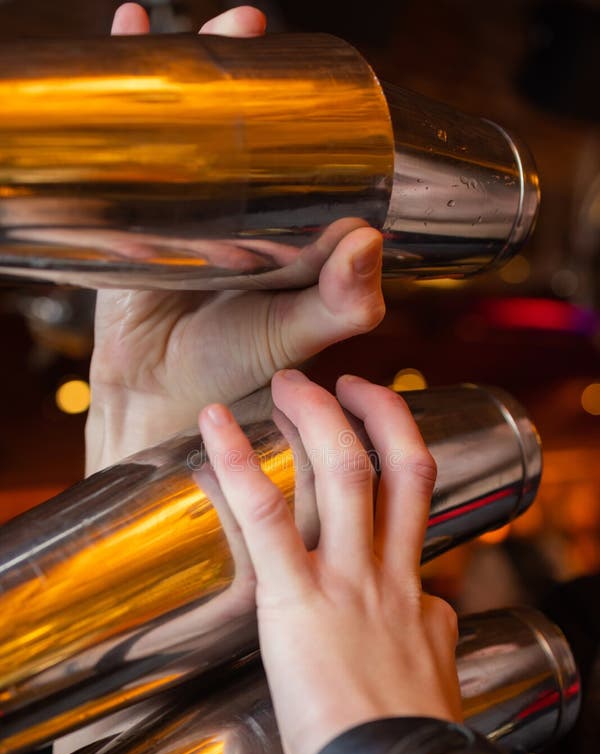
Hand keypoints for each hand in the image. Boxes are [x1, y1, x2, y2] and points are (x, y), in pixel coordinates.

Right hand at [87, 4, 384, 473]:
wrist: (166, 407)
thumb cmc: (241, 376)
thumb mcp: (300, 334)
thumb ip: (343, 302)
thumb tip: (367, 238)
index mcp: (284, 232)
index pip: (295, 154)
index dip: (298, 108)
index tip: (302, 63)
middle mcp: (235, 215)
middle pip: (233, 128)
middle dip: (232, 71)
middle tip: (241, 25)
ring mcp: (181, 217)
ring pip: (178, 135)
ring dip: (174, 77)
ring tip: (164, 27)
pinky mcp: (128, 225)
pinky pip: (123, 161)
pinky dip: (116, 111)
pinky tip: (116, 59)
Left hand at [199, 371, 460, 753]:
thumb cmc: (407, 736)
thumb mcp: (436, 668)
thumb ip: (434, 629)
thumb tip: (433, 609)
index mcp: (413, 585)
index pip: (415, 492)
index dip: (400, 443)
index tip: (380, 422)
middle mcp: (385, 570)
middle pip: (391, 463)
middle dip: (368, 410)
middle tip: (340, 382)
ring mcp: (345, 580)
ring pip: (342, 472)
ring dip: (316, 416)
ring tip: (289, 384)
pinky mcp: (296, 603)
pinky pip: (265, 519)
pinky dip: (237, 465)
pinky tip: (213, 426)